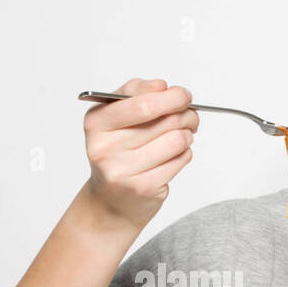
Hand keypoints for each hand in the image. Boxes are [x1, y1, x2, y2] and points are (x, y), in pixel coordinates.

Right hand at [83, 77, 198, 229]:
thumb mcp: (115, 117)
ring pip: (176, 140)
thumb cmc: (118, 152)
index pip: (142, 103)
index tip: (183, 96)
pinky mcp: (143, 188)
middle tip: (190, 115)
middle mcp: (105, 147)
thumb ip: (135, 93)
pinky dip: (184, 154)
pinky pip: (180, 160)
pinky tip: (174, 156)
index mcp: (96, 123)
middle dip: (186, 114)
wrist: (111, 200)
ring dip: (187, 134)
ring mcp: (123, 171)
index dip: (171, 97)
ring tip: (182, 136)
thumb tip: (160, 86)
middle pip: (164, 121)